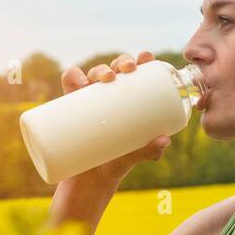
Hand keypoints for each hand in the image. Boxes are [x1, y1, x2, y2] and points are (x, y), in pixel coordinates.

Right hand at [59, 50, 170, 190]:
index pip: (137, 71)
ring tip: (108, 78)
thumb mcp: (135, 156)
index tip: (147, 57)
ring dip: (101, 68)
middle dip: (123, 61)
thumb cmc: (118, 161)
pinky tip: (80, 82)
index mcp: (130, 98)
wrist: (91, 177)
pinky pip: (70, 82)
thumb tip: (164, 140)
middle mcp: (111, 93)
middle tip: (129, 69)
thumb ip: (150, 150)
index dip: (142, 59)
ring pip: (95, 72)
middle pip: (117, 67)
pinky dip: (73, 76)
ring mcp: (90, 97)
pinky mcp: (71, 103)